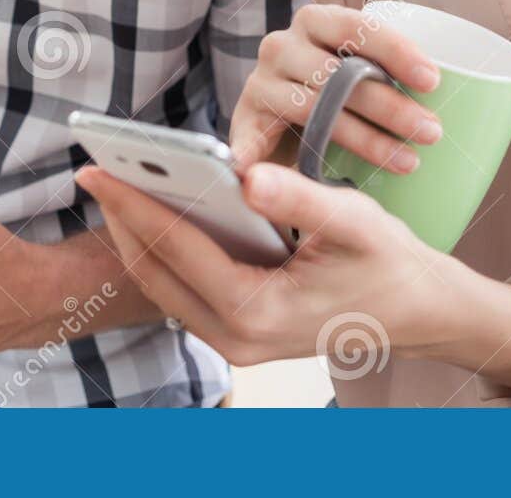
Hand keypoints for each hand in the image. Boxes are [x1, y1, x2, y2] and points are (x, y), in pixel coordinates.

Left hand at [77, 161, 490, 371]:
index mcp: (257, 311)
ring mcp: (233, 342)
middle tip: (92, 168)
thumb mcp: (353, 221)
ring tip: (114, 182)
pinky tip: (155, 208)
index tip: (100, 167)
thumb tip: (245, 174)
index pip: (178, 249)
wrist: (417, 314)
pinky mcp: (236, 332)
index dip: (134, 204)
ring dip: (136, 234)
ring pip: (162, 284)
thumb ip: (298, 198)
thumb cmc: (388, 264)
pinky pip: (182, 289)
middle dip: (121, 218)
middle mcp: (235, 337)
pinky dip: (162, 249)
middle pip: (155, 272)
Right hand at [231, 4, 442, 173]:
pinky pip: (255, 139)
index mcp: (315, 21)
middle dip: (391, 105)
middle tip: (432, 132)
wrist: (277, 123)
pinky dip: (260, 156)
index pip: (356, 26)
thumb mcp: (358, 72)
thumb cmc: (334, 93)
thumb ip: (388, 71)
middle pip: (338, 74)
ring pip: (315, 109)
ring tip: (408, 162)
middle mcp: (282, 45)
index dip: (395, 51)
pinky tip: (278, 176)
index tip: (433, 82)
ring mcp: (259, 82)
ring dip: (365, 140)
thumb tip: (466, 84)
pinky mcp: (243, 120)